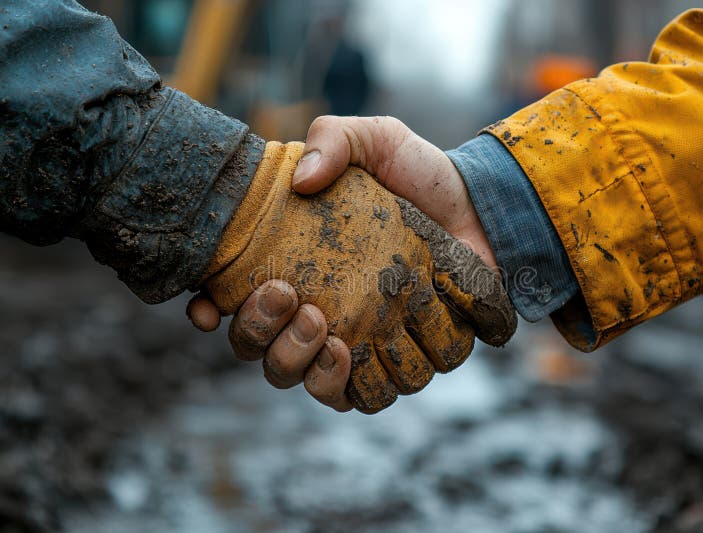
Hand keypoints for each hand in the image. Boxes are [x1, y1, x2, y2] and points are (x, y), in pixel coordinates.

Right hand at [191, 140, 514, 413]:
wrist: (479, 207)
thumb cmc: (420, 175)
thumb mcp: (376, 140)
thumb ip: (335, 141)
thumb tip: (300, 180)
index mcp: (297, 266)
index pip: (233, 301)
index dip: (209, 311)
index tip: (207, 307)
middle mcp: (318, 312)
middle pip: (264, 353)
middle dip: (260, 336)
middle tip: (288, 298)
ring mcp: (356, 340)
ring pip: (306, 382)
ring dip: (303, 367)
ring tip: (329, 336)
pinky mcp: (397, 358)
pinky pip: (364, 396)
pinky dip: (352, 385)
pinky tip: (356, 353)